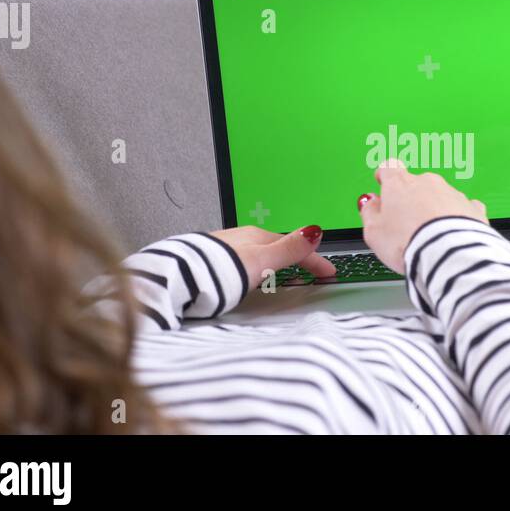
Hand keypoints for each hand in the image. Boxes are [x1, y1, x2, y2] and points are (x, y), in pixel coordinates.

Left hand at [211, 224, 336, 285]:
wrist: (180, 279)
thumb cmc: (220, 271)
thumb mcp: (262, 261)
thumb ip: (289, 248)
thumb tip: (314, 231)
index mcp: (256, 237)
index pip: (294, 247)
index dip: (314, 261)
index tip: (329, 272)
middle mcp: (239, 239)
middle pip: (274, 248)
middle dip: (293, 259)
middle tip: (308, 273)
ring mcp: (222, 249)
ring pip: (255, 254)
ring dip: (272, 264)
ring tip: (281, 277)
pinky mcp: (208, 262)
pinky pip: (239, 263)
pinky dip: (252, 270)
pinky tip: (246, 278)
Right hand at [357, 159, 487, 273]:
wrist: (448, 255)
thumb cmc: (409, 242)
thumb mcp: (373, 232)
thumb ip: (369, 213)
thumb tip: (369, 204)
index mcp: (400, 184)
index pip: (389, 168)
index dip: (384, 176)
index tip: (382, 182)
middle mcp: (428, 183)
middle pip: (416, 185)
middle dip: (411, 201)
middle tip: (405, 224)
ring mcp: (452, 194)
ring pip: (439, 198)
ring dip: (434, 211)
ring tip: (429, 236)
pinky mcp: (472, 208)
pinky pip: (461, 210)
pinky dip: (456, 219)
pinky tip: (451, 235)